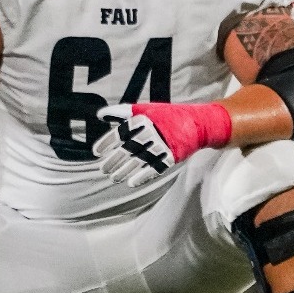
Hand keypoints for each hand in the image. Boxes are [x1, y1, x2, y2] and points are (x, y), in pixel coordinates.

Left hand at [93, 102, 232, 187]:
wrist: (197, 123)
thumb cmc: (166, 116)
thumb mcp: (145, 109)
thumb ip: (122, 112)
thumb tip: (100, 115)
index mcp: (143, 119)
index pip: (119, 133)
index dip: (106, 143)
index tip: (96, 153)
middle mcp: (151, 132)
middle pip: (126, 149)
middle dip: (113, 161)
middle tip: (103, 169)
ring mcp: (162, 145)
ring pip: (138, 161)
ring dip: (124, 171)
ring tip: (114, 178)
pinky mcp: (172, 156)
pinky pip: (154, 168)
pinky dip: (142, 176)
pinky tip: (131, 183)